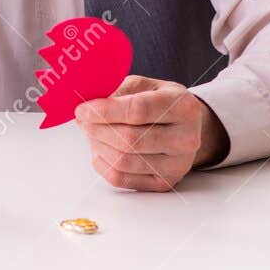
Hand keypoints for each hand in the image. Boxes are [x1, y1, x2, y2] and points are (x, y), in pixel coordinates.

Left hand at [75, 75, 228, 191]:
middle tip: (83, 120)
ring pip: (123, 161)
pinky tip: (101, 150)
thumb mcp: (145, 86)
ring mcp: (177, 165)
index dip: (105, 111)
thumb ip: (119, 91)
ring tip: (91, 133)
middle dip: (97, 129)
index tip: (82, 109)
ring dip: (98, 146)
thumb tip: (88, 105)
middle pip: (130, 139)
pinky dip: (102, 164)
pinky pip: (121, 178)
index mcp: (184, 107)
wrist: (187, 129)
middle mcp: (186, 139)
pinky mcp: (164, 183)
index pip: (138, 110)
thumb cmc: (161, 104)